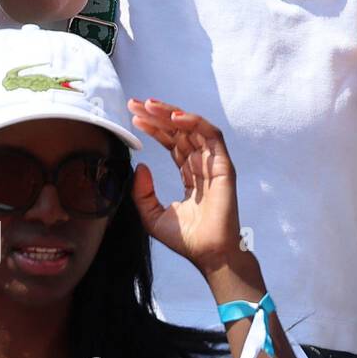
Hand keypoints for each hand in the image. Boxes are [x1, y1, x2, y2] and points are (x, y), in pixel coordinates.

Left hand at [127, 99, 245, 275]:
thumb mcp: (152, 215)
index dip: (154, 129)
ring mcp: (213, 164)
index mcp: (189, 175)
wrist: (208, 253)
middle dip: (157, 115)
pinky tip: (174, 117)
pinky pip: (211, 136)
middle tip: (135, 104)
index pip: (172, 144)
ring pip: (194, 128)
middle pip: (180, 132)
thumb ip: (142, 193)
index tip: (133, 117)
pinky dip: (195, 122)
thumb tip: (140, 166)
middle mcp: (202, 165)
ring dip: (172, 113)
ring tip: (150, 105)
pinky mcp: (223, 165)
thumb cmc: (185, 239)